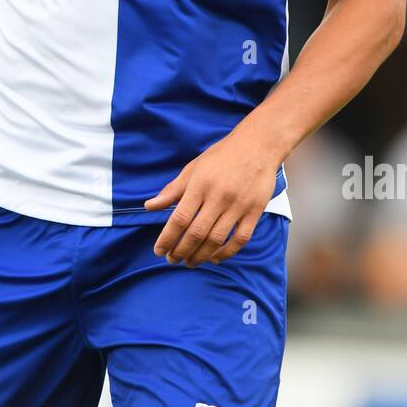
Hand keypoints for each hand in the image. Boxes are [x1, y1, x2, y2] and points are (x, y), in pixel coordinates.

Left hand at [144, 127, 280, 266]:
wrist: (258, 145)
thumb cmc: (221, 156)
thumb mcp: (193, 168)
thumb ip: (172, 190)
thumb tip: (149, 206)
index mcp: (200, 185)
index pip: (179, 219)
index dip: (167, 238)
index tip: (158, 250)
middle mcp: (219, 196)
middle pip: (196, 233)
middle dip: (181, 251)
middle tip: (172, 259)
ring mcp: (238, 205)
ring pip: (217, 239)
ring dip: (201, 256)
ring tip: (189, 262)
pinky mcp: (255, 211)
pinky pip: (240, 239)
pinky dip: (227, 252)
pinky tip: (215, 258)